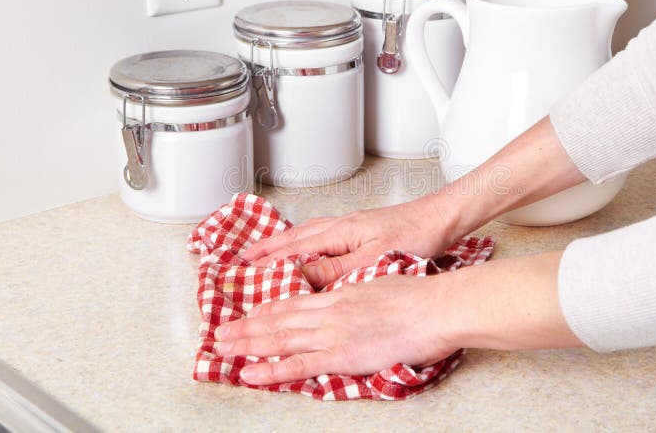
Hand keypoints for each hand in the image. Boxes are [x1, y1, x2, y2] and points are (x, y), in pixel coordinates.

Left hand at [213, 273, 455, 384]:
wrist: (436, 307)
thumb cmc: (417, 296)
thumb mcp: (379, 283)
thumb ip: (356, 294)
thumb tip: (347, 301)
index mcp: (339, 294)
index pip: (292, 301)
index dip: (265, 309)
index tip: (246, 313)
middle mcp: (329, 311)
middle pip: (278, 319)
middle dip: (245, 327)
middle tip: (219, 334)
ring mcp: (333, 333)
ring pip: (279, 338)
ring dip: (247, 344)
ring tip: (222, 349)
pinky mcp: (342, 356)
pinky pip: (298, 365)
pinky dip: (271, 370)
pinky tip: (250, 373)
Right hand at [241, 196, 458, 287]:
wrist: (440, 218)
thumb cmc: (415, 236)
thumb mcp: (373, 260)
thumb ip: (337, 270)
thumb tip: (302, 277)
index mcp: (339, 232)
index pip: (294, 250)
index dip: (268, 263)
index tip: (245, 274)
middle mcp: (339, 226)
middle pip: (292, 238)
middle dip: (265, 250)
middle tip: (240, 260)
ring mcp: (348, 226)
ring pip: (304, 234)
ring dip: (280, 244)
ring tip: (261, 252)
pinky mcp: (359, 229)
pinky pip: (318, 234)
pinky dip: (301, 241)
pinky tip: (302, 248)